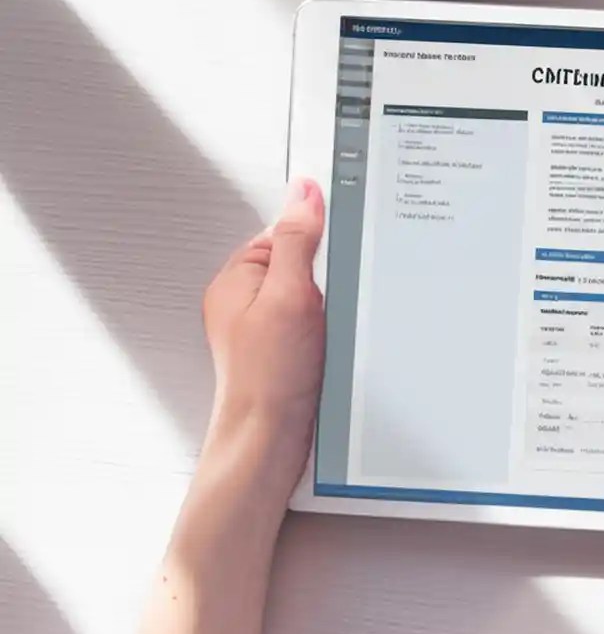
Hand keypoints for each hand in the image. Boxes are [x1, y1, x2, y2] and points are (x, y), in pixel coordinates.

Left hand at [201, 177, 325, 494]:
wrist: (271, 441)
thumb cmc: (267, 379)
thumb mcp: (287, 296)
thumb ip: (296, 240)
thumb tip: (303, 192)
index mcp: (236, 279)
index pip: (285, 230)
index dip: (317, 237)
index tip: (338, 248)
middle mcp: (247, 301)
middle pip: (303, 262)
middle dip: (328, 277)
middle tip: (331, 300)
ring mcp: (267, 328)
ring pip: (315, 295)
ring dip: (333, 306)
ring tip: (329, 329)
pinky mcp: (288, 351)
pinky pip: (320, 323)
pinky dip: (334, 330)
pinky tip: (334, 346)